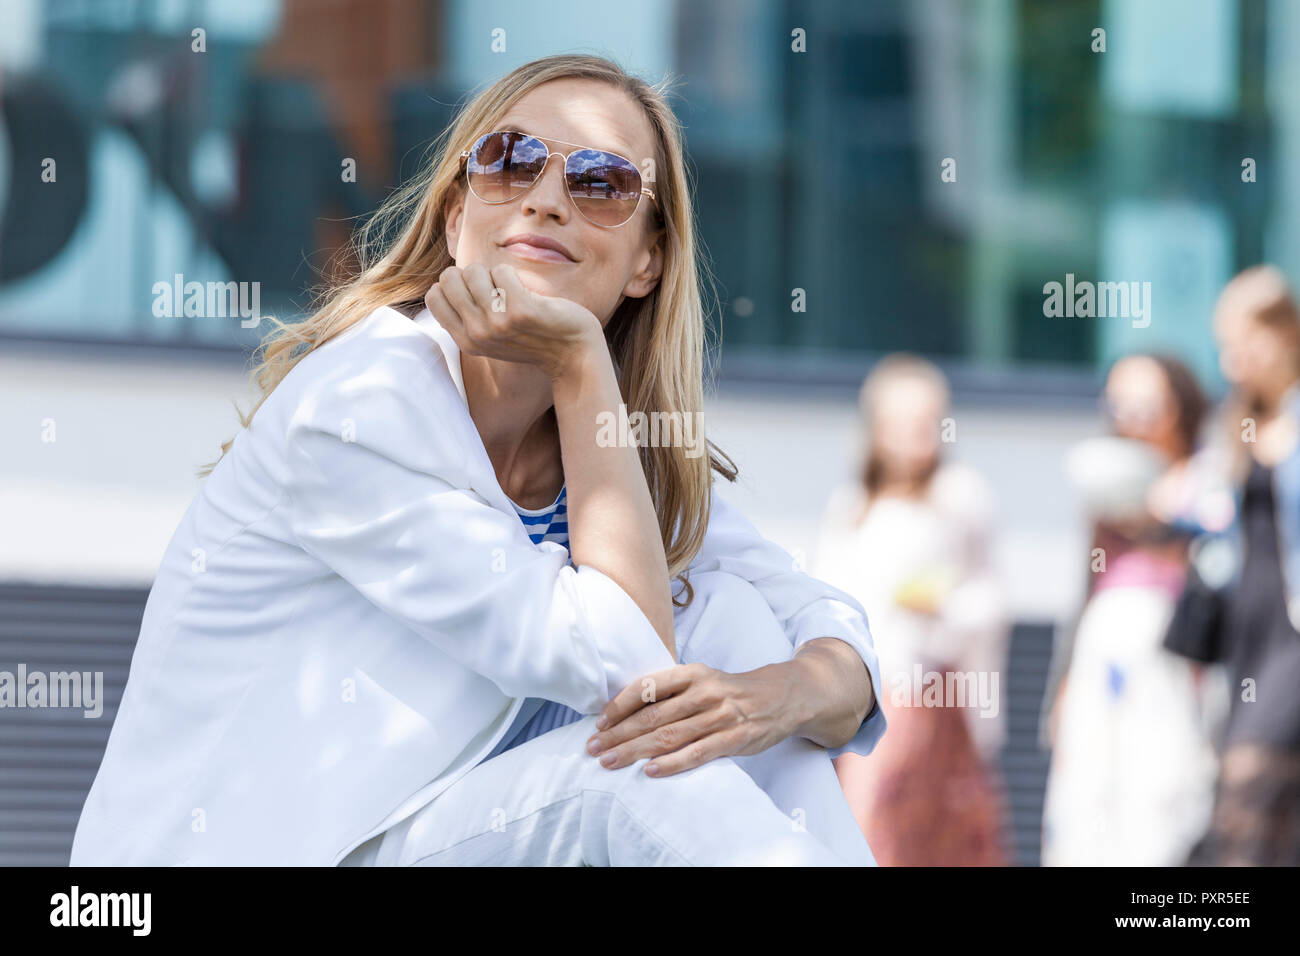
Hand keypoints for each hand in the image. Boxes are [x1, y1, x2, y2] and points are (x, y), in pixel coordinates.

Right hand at [425, 262, 602, 378]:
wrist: (571, 353)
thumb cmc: (533, 336)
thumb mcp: (492, 337)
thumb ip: (468, 316)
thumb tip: (445, 281)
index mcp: (466, 341)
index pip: (433, 296)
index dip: (453, 284)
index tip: (476, 293)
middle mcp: (476, 334)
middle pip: (448, 278)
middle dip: (471, 274)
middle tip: (494, 288)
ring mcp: (497, 323)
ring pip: (473, 271)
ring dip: (494, 273)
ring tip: (511, 291)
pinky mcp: (520, 311)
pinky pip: (502, 270)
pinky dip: (513, 274)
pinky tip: (526, 292)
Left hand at [584, 661, 808, 776]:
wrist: (781, 696)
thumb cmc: (731, 691)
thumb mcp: (703, 680)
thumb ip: (672, 692)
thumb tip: (627, 711)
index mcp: (692, 673)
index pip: (647, 687)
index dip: (620, 706)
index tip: (599, 724)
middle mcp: (705, 691)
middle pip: (653, 715)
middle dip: (619, 734)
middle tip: (594, 748)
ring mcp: (721, 715)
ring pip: (670, 735)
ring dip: (635, 751)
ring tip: (610, 762)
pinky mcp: (735, 738)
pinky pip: (698, 753)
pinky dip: (673, 763)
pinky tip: (650, 771)